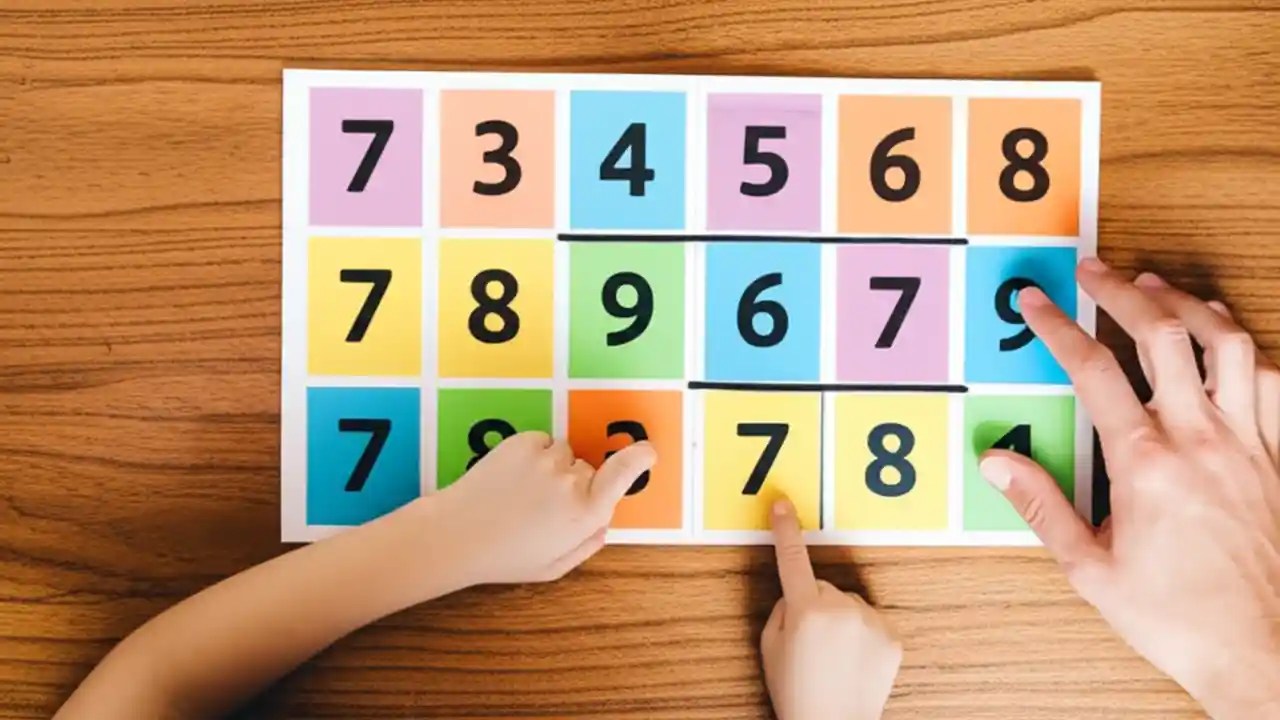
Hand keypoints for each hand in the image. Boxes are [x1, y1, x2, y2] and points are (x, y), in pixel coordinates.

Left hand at [430, 431, 654, 586]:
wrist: (456, 534)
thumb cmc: (505, 557)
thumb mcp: (555, 566)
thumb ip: (588, 543)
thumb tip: (603, 520)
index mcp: (585, 514)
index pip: (624, 474)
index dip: (639, 457)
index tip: (647, 450)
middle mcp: (571, 482)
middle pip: (588, 469)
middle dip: (576, 482)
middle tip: (545, 506)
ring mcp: (546, 459)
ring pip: (564, 453)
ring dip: (552, 467)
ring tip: (523, 493)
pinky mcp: (523, 443)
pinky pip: (542, 442)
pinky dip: (532, 455)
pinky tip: (512, 479)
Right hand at [760, 498, 901, 719]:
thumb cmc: (796, 692)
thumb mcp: (769, 648)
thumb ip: (782, 610)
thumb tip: (797, 595)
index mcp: (805, 610)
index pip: (792, 559)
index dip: (786, 530)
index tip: (783, 505)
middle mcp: (840, 609)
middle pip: (821, 588)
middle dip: (813, 605)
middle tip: (809, 645)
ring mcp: (870, 622)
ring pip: (848, 604)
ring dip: (841, 621)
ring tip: (834, 659)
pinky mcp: (892, 636)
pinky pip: (871, 621)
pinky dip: (863, 636)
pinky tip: (854, 662)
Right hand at [979, 258, 1279, 718]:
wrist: (1261, 650)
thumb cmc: (1177, 617)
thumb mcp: (1089, 569)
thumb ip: (1041, 505)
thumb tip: (997, 460)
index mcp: (1145, 464)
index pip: (1094, 370)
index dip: (1058, 327)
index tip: (1036, 302)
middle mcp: (1200, 440)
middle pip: (1163, 336)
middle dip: (1122, 291)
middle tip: (1092, 270)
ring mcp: (1246, 444)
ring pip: (1226, 345)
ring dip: (1188, 305)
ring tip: (1157, 286)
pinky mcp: (1277, 457)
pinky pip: (1269, 381)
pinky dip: (1243, 348)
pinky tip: (1223, 339)